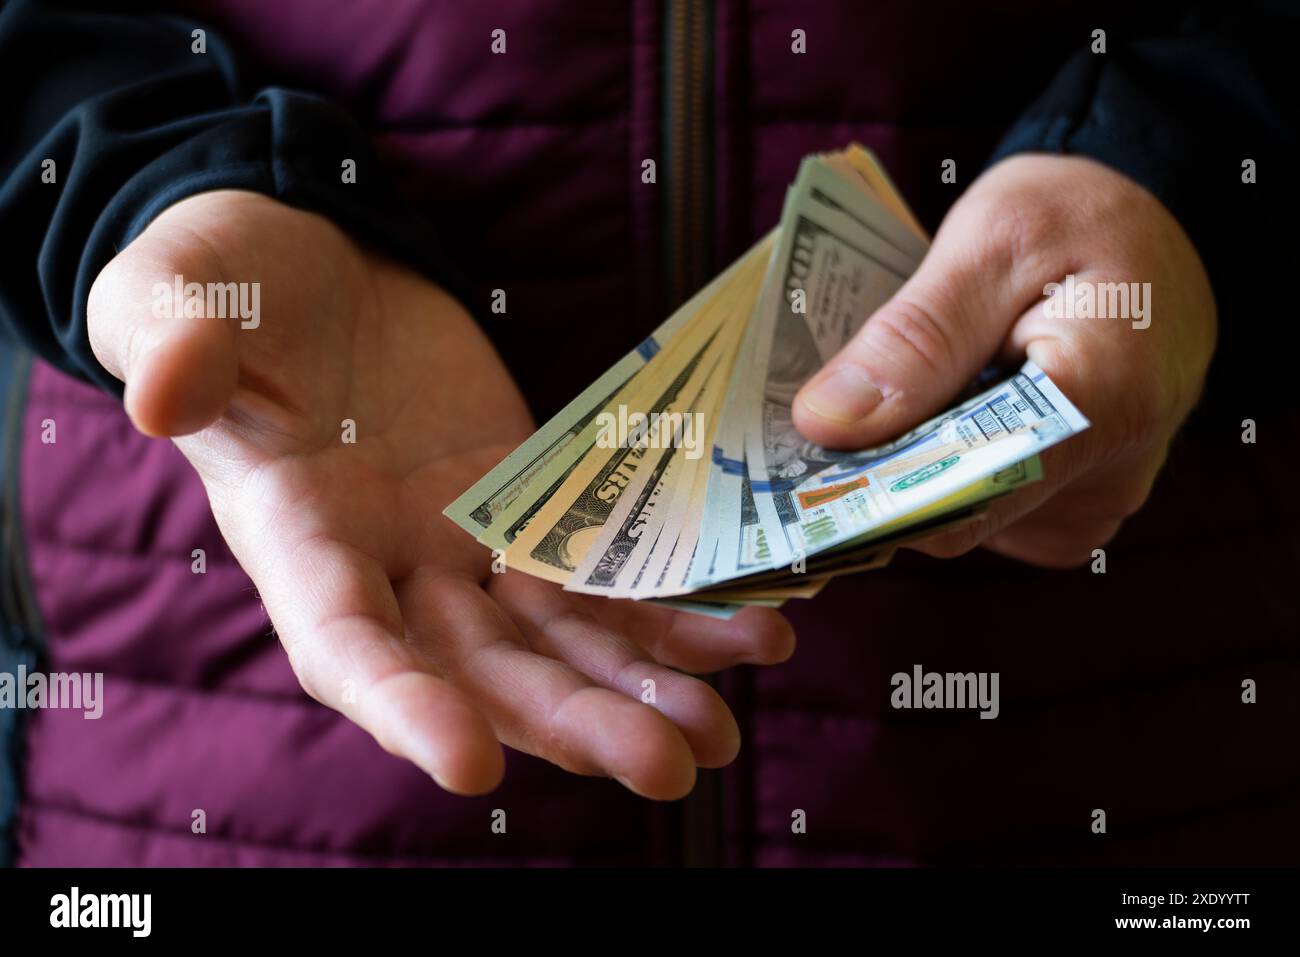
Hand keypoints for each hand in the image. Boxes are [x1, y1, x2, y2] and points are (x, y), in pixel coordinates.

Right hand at [88, 191, 793, 797]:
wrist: (325, 267)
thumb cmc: (232, 276)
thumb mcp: (180, 287)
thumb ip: (171, 336)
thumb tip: (166, 389)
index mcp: (295, 537)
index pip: (344, 644)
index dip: (402, 707)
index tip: (471, 765)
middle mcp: (387, 569)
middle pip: (481, 672)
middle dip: (569, 722)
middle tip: (670, 763)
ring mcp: (465, 547)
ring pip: (556, 645)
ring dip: (638, 691)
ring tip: (724, 731)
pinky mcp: (531, 510)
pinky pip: (601, 579)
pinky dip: (668, 615)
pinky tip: (748, 638)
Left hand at [793, 155, 1216, 566]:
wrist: (1154, 226)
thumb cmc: (1080, 216)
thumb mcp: (993, 238)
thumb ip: (915, 337)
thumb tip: (827, 424)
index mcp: (1102, 402)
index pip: (963, 493)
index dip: (872, 488)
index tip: (801, 463)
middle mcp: (1108, 474)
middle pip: (956, 513)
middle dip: (882, 470)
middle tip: (831, 410)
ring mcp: (1094, 499)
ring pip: (963, 518)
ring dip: (912, 465)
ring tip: (902, 392)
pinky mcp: (1074, 504)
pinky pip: (986, 511)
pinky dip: (945, 466)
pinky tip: (939, 412)